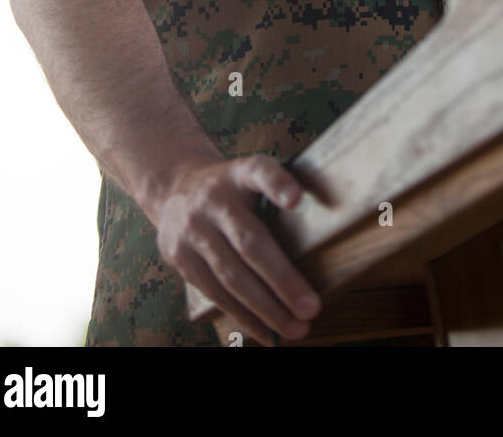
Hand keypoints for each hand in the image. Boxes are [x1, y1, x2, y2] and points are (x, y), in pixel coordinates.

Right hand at [152, 154, 321, 345]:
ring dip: (265, 309)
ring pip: (231, 276)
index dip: (277, 184)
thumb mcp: (250, 176)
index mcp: (239, 173)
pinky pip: (214, 293)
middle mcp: (213, 199)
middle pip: (250, 243)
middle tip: (311, 308)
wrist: (174, 188)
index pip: (259, 171)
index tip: (296, 199)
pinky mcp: (179, 257)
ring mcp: (193, 229)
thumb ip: (279, 192)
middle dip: (282, 280)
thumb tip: (329, 224)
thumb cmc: (232, 190)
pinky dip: (242, 316)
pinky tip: (264, 332)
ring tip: (294, 329)